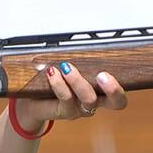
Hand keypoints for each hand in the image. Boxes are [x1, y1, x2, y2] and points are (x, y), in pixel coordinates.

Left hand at [13, 63, 128, 132]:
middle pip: (115, 103)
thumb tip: (81, 40)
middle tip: (102, 76)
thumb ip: (78, 59)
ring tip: (66, 67)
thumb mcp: (69, 68)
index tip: (109, 73)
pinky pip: (66, 99)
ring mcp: (80, 109)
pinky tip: (52, 73)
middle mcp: (94, 102)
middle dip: (113, 90)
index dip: (120, 88)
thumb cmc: (54, 83)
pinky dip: (59, 84)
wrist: (32, 103)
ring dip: (78, 81)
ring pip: (88, 99)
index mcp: (100, 92)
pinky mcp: (64, 111)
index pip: (120, 95)